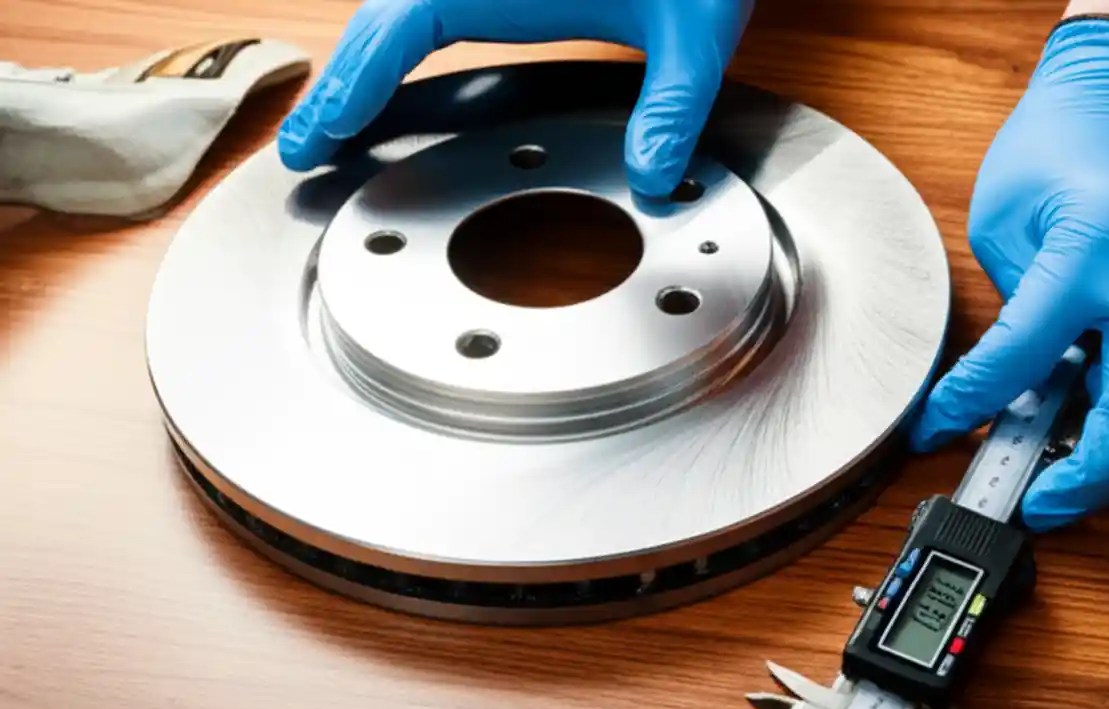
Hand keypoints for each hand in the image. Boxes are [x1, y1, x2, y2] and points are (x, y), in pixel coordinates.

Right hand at [277, 0, 752, 196]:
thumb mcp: (695, 28)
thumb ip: (673, 103)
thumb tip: (654, 178)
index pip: (407, 23)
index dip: (357, 79)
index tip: (321, 131)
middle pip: (383, 18)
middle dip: (337, 85)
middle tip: (299, 150)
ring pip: (396, 13)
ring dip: (357, 69)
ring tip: (323, 130)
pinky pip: (427, 13)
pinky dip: (393, 53)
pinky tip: (383, 91)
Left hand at [910, 19, 1108, 530]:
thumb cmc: (1062, 144)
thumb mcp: (1002, 224)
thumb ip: (1012, 309)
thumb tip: (1011, 377)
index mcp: (1090, 257)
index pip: (1018, 360)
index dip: (967, 408)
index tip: (936, 431)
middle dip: (1084, 477)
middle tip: (1040, 504)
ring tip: (1054, 435)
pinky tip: (1105, 381)